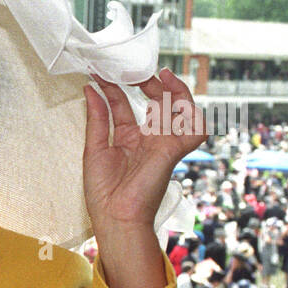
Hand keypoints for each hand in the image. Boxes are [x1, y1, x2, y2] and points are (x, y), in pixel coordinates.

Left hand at [83, 69, 208, 233]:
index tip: (100, 72)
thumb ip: (97, 117)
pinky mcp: (175, 151)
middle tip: (130, 71)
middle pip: (156, 102)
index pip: (124, 105)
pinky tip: (179, 101)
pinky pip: (195, 129)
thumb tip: (91, 89)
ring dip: (173, 91)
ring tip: (158, 77)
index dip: (114, 87)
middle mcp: (148, 139)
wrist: (114, 216)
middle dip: (145, 83)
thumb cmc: (104, 192)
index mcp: (127, 139)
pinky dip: (193, 114)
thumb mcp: (95, 148)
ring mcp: (163, 144)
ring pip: (180, 110)